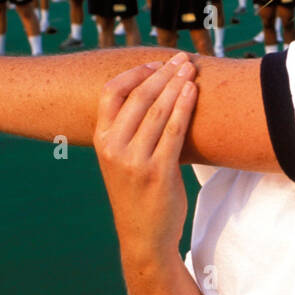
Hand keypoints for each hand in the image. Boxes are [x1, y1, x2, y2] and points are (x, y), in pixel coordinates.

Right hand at [94, 53, 197, 264]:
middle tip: (181, 59)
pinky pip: (174, 131)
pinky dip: (184, 107)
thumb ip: (128, 131)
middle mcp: (113, 148)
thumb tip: (150, 94)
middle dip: (162, 73)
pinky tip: (193, 92)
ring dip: (176, 85)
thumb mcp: (121, 159)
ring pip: (158, 111)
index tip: (156, 64)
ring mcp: (135, 161)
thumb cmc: (137, 193)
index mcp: (101, 141)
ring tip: (191, 69)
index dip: (134, 73)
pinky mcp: (158, 172)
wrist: (144, 236)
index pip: (111, 93)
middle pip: (138, 97)